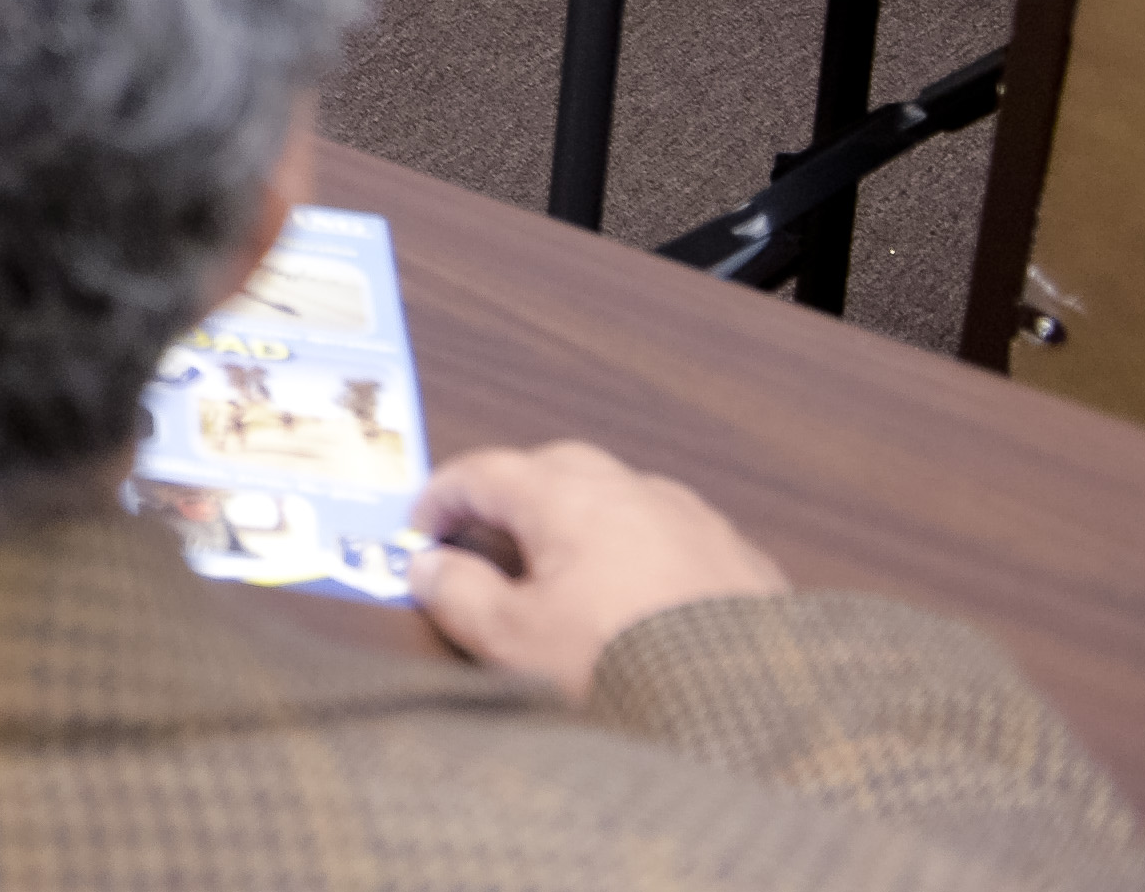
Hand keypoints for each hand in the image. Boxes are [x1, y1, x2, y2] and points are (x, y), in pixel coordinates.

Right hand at [411, 441, 792, 698]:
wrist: (752, 701)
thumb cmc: (619, 661)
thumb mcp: (512, 639)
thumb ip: (457, 594)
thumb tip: (429, 566)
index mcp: (567, 496)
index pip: (483, 471)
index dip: (439, 499)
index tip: (418, 535)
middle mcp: (632, 489)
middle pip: (554, 469)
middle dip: (512, 497)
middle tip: (486, 543)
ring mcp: (694, 519)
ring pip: (620, 498)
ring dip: (581, 521)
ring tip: (566, 571)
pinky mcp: (740, 558)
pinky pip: (673, 536)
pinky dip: (640, 552)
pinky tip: (639, 596)